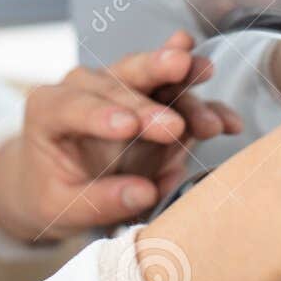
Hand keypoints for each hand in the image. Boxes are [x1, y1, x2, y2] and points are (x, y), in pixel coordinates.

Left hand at [0, 31, 241, 242]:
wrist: (59, 182)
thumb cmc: (52, 191)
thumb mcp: (61, 205)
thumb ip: (98, 199)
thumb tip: (144, 193)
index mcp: (50, 107)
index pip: (75, 105)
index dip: (103, 114)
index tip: (128, 127)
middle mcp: (89, 86)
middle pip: (124, 76)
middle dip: (153, 88)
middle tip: (175, 109)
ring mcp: (127, 89)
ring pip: (161, 81)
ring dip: (189, 95)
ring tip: (211, 123)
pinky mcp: (157, 100)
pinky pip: (185, 99)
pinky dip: (208, 108)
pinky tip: (230, 122)